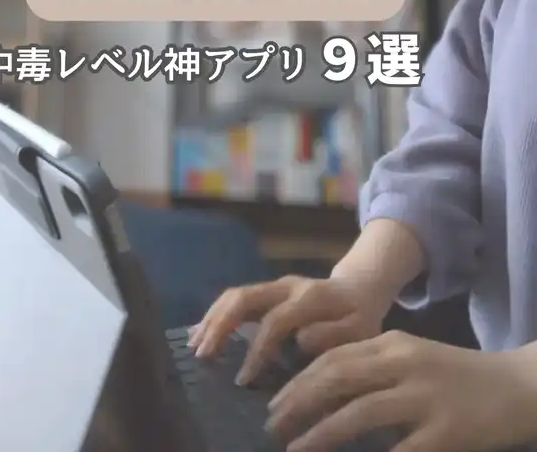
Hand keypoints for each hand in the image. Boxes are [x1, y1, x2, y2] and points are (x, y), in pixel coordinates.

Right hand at [188, 274, 390, 385]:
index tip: (244, 380)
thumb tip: (301, 341)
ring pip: (235, 294)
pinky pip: (236, 297)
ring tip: (195, 346)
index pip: (275, 320)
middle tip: (203, 356)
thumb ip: (335, 335)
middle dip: (221, 326)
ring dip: (213, 319)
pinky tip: (199, 333)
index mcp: (310, 297)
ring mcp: (274, 285)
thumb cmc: (360, 317)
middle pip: (245, 297)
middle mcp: (286, 285)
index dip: (257, 349)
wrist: (360, 287)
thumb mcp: (360, 330)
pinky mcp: (266, 290)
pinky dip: (215, 314)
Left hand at [267, 330, 536, 451]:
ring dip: (320, 433)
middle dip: (298, 401)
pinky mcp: (446, 434)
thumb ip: (371, 365)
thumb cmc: (454, 375)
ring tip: (294, 449)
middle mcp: (404, 364)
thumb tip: (321, 386)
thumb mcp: (410, 357)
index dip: (299, 380)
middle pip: (338, 377)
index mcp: (393, 344)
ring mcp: (425, 398)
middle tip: (272, 424)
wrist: (515, 388)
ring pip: (359, 412)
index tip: (274, 401)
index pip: (333, 357)